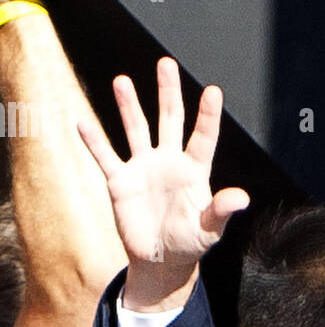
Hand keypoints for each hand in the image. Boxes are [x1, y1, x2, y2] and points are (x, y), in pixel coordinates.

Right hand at [78, 58, 248, 308]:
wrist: (161, 262)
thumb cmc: (190, 245)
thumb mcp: (209, 230)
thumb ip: (221, 211)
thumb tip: (242, 198)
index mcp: (194, 172)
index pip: (203, 139)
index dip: (208, 116)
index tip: (213, 91)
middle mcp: (169, 163)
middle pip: (169, 120)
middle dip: (168, 93)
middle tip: (166, 64)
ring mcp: (143, 169)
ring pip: (136, 129)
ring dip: (129, 106)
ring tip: (122, 80)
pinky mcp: (121, 181)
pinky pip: (105, 157)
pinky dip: (93, 141)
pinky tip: (81, 121)